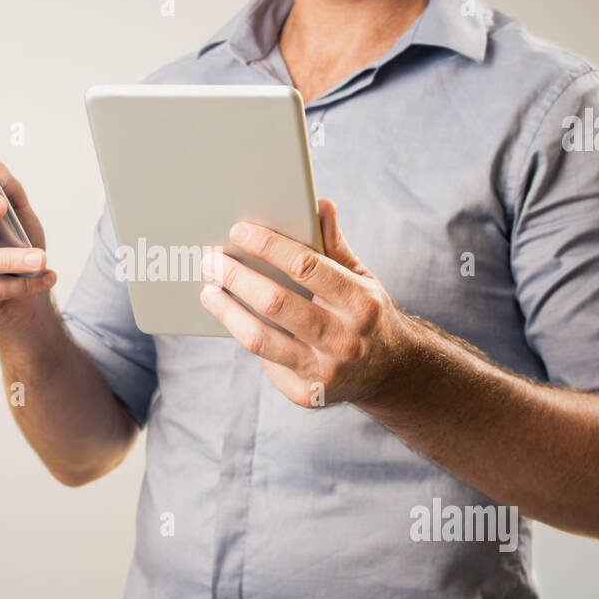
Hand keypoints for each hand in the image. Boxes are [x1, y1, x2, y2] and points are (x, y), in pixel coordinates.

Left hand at [199, 198, 410, 408]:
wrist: (391, 373)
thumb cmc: (366, 314)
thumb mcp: (361, 278)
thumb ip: (335, 245)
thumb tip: (319, 204)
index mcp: (360, 302)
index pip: (306, 267)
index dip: (268, 246)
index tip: (239, 230)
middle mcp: (345, 339)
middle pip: (276, 303)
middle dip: (236, 277)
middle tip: (211, 260)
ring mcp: (324, 371)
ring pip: (259, 339)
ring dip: (226, 311)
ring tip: (207, 291)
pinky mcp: (306, 394)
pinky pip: (265, 362)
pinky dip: (246, 336)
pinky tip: (233, 320)